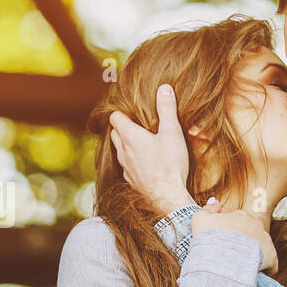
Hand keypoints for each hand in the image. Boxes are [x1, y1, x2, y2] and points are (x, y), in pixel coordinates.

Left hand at [108, 83, 194, 215]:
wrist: (167, 198)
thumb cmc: (169, 164)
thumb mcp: (172, 133)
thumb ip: (167, 109)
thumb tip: (164, 88)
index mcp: (130, 136)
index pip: (115, 117)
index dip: (121, 111)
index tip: (129, 108)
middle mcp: (123, 151)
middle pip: (115, 133)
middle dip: (122, 126)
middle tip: (136, 122)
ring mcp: (125, 167)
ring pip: (120, 150)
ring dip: (126, 144)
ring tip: (140, 140)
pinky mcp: (131, 180)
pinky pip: (126, 166)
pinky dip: (132, 160)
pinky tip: (144, 162)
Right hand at [190, 197, 277, 275]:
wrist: (221, 257)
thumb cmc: (209, 238)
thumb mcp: (200, 219)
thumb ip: (208, 209)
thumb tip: (215, 202)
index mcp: (241, 215)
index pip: (238, 222)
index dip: (230, 233)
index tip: (223, 243)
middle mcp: (256, 225)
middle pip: (251, 233)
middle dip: (243, 242)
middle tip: (231, 254)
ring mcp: (265, 240)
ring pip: (261, 247)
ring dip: (254, 254)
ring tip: (241, 266)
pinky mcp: (272, 256)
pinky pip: (271, 263)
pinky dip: (264, 268)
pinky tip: (254, 274)